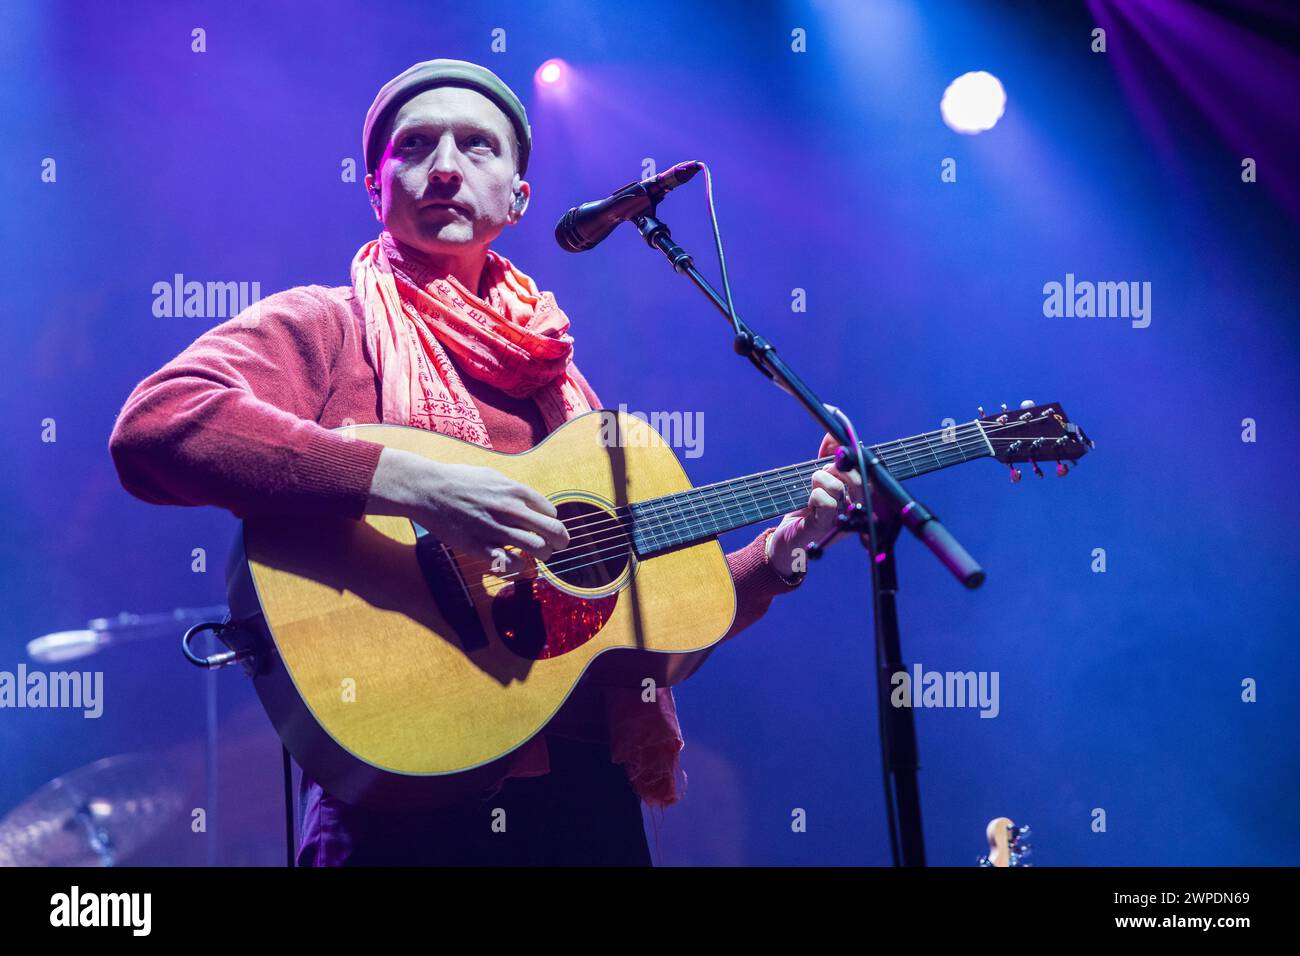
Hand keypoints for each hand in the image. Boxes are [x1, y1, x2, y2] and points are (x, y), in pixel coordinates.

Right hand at [365, 447, 568, 573]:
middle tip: (558, 546)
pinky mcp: (479, 546)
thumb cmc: (459, 481)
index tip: (546, 526)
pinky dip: (519, 566)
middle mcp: (510, 510)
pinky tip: (517, 563)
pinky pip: (510, 563)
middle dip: (560, 541)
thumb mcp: (492, 476)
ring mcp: (496, 529)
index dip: (552, 521)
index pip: (551, 512)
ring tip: (539, 555)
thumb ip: (514, 490)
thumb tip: (531, 502)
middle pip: (553, 531)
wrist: (428, 490)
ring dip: (543, 555)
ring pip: (537, 548)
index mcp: (515, 491)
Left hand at [766, 432, 898, 577]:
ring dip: (820, 480)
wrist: (785, 540)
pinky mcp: (824, 527)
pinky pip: (826, 502)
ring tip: (812, 488)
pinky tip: (810, 503)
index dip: (854, 457)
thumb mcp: (816, 482)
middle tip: (822, 471)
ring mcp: (841, 520)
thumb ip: (826, 458)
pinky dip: (815, 496)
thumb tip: (832, 434)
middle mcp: (854, 510)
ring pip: (838, 487)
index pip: (865, 473)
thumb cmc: (803, 510)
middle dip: (837, 467)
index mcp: (856, 497)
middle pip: (858, 478)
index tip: (844, 447)